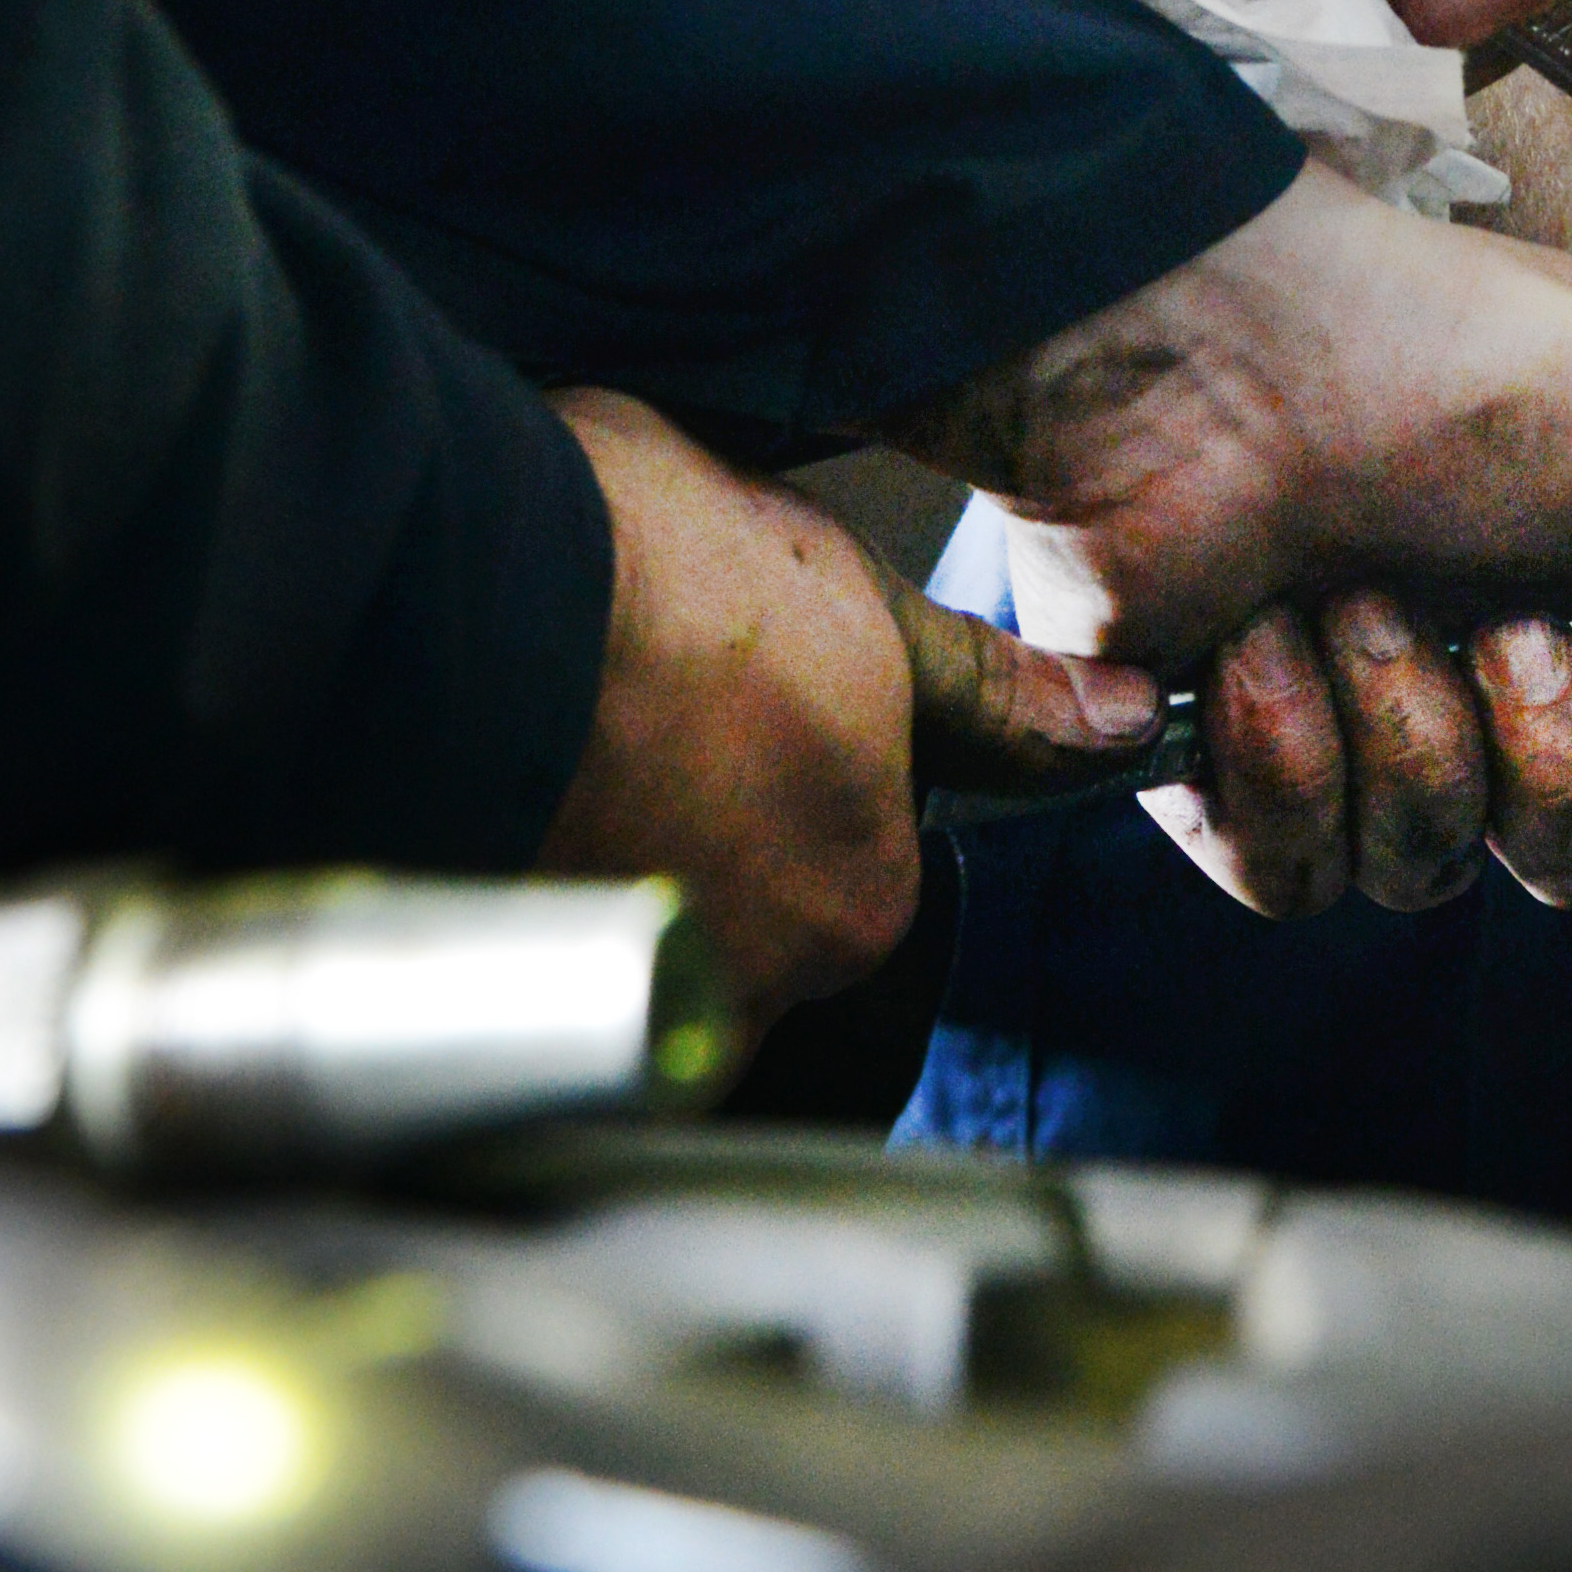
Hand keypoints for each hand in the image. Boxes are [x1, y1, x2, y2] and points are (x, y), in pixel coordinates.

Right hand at [548, 390, 1157, 1045]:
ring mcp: (614, 1009)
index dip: (783, 761)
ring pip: (637, 949)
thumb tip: (1121, 720)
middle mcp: (753, 988)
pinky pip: (534, 964)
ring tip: (554, 747)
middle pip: (744, 918)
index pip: (848, 859)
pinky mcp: (497, 1002)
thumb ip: (983, 689)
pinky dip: (518, 900)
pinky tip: (496, 798)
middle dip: (697, 831)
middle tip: (630, 714)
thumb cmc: (645, 563)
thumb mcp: (852, 592)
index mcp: (858, 896)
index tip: (718, 699)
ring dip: (606, 870)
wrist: (450, 577)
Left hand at [938, 157, 1571, 915]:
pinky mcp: (1233, 772)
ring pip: (1433, 870)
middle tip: (1498, 620)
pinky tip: (1261, 650)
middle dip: (1545, 743)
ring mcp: (1358, 725)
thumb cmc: (1420, 355)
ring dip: (1402, 724)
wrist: (1202, 355)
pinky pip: (1297, 873)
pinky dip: (1284, 761)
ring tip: (1351, 594)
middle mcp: (1488, 671)